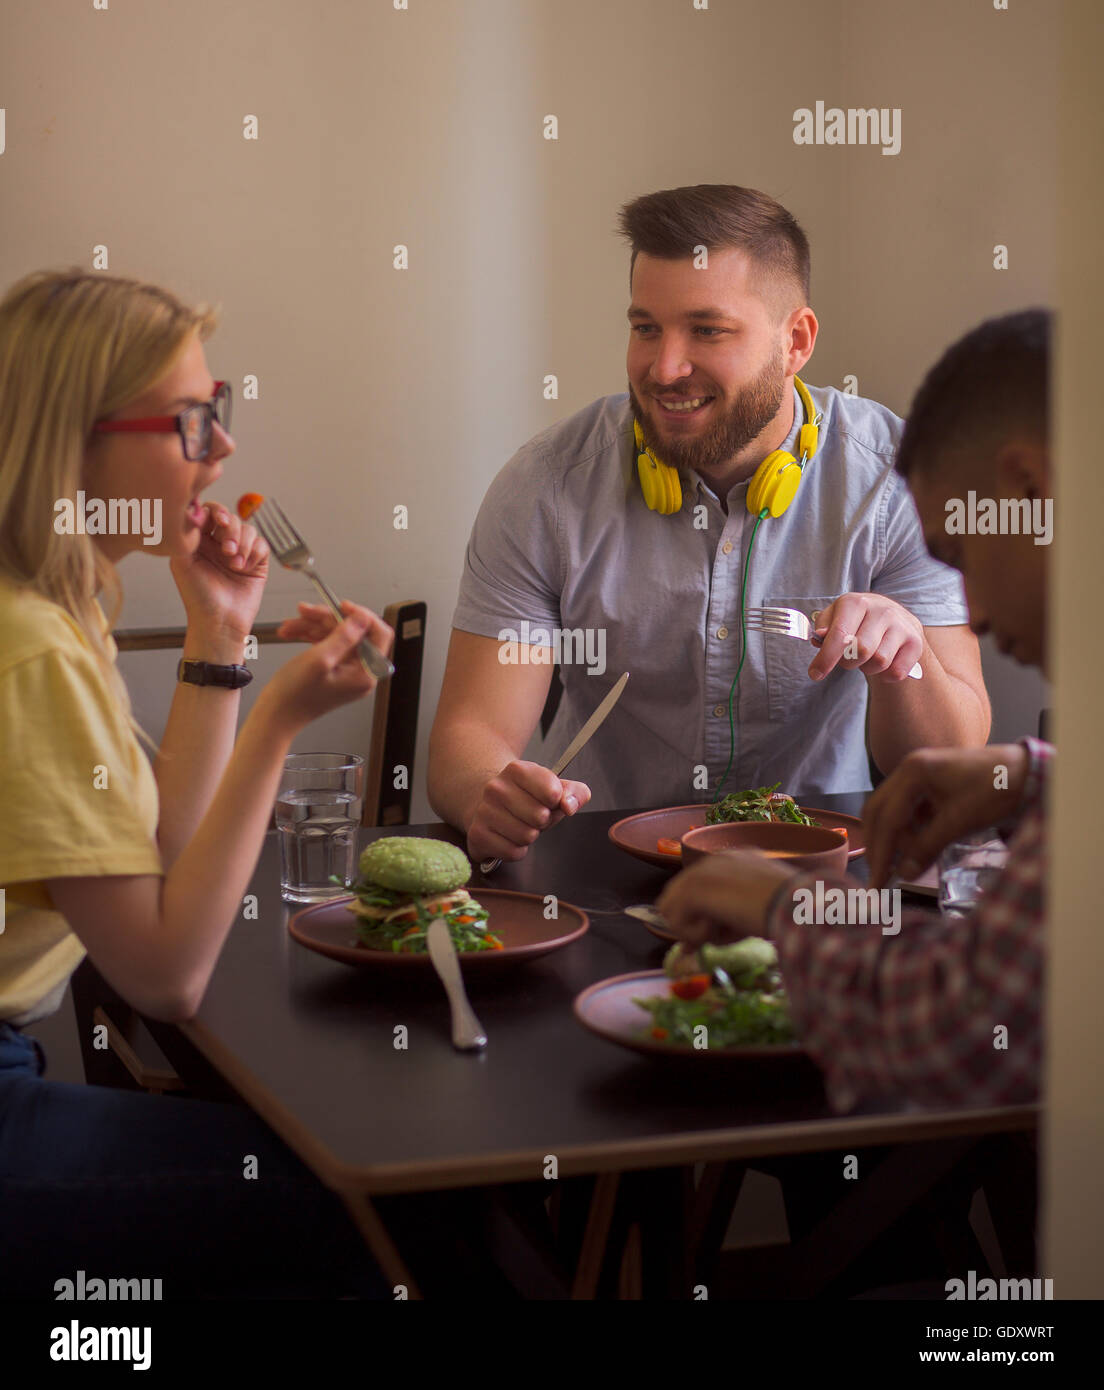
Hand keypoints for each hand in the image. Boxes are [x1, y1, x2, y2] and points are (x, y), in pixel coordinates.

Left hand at [170, 502, 267, 642]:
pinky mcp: (256, 563)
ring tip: (235, 564)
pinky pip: (262, 544)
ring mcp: (239, 552)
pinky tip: (245, 568)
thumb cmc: (198, 597)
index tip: (218, 521)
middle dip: (231, 531)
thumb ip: (185, 535)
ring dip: (243, 544)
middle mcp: (219, 544)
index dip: (216, 512)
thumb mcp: (181, 563)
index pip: (210, 513)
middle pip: (231, 518)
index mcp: (200, 541)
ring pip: (248, 530)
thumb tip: (193, 511)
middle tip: (226, 550)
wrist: (220, 622)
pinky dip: (255, 553)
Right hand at [259, 600, 393, 734]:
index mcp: (365, 674)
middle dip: (327, 618)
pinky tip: (292, 632)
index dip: (363, 616)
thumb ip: (345, 636)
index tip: (342, 606)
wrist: (275, 716)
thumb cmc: (294, 697)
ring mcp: (346, 670)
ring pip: (336, 633)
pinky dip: (309, 635)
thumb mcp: (320, 659)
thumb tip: (363, 618)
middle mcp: (360, 672)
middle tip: (307, 611)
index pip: (380, 634)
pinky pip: (326, 642)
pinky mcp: (332, 668)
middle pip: (353, 631)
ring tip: (291, 624)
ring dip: (312, 625)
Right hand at [466, 760, 590, 862]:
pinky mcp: (477, 835)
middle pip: (540, 817)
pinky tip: (508, 837)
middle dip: (542, 821)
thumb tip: (569, 806)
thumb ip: (574, 792)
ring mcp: (483, 811)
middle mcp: (496, 787)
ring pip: (527, 837)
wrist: (488, 803)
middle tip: (531, 815)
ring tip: (519, 825)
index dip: (556, 802)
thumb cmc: (526, 797)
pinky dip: (516, 850)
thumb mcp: (553, 788)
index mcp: (517, 770)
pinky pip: (513, 852)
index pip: (553, 793)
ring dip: (529, 836)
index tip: (547, 799)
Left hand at [656, 851, 797, 946]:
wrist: (798, 906)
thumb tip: (690, 948)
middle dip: (692, 925)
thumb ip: (725, 924)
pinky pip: (676, 921)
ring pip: (671, 910)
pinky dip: (696, 936)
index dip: (700, 916)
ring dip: (693, 931)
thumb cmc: (789, 912)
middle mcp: (714, 861)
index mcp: (734, 861)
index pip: (699, 889)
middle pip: (677, 898)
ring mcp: (701, 872)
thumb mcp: (754, 914)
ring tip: (724, 933)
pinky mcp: (694, 889)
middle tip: (715, 939)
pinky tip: (722, 931)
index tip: (712, 936)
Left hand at [808, 593, 923, 683]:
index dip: (825, 658)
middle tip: (847, 659)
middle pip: (860, 651)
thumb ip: (823, 628)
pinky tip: (884, 663)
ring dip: (867, 668)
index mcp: (857, 602)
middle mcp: (882, 610)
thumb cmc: (856, 621)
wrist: (894, 619)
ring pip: (879, 662)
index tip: (815, 674)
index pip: (840, 635)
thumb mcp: (835, 617)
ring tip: (866, 657)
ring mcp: (902, 625)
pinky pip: (896, 672)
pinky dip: (886, 675)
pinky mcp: (916, 643)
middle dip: (847, 662)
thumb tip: (820, 637)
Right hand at [863, 743, 1028, 888]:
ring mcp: (918, 776)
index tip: (877, 881)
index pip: (886, 817)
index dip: (881, 852)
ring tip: (900, 865)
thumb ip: (928, 847)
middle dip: (878, 844)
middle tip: (879, 875)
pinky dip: (908, 832)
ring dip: (893, 839)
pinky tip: (915, 849)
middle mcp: (909, 770)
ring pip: (892, 811)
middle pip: (879, 810)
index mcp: (913, 772)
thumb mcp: (960, 820)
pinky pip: (908, 811)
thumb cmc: (995, 789)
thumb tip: (904, 875)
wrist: (1026, 771)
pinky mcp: (929, 786)